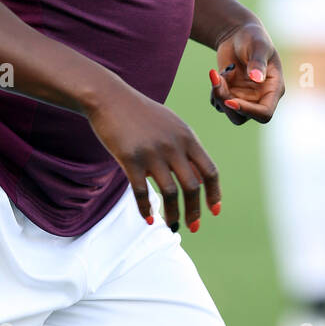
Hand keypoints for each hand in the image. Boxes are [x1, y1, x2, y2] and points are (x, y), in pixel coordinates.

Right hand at [85, 85, 220, 232]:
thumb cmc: (141, 113)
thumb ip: (186, 148)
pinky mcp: (130, 159)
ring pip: (169, 193)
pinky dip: (146, 209)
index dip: (214, 194)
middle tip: (193, 227)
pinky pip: (142, 191)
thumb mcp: (171, 124)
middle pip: (192, 186)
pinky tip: (149, 219)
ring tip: (172, 225)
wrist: (110, 98)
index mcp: (187, 137)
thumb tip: (199, 177)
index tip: (214, 211)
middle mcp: (173, 145)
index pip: (210, 171)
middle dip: (194, 211)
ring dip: (173, 214)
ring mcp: (152, 152)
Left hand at [208, 21, 284, 125]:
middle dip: (226, 102)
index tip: (230, 100)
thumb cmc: (253, 38)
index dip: (248, 111)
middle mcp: (260, 97)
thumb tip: (257, 78)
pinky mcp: (232, 94)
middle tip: (218, 81)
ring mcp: (245, 98)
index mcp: (273, 89)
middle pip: (242, 116)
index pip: (264, 113)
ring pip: (229, 112)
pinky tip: (216, 74)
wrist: (238, 35)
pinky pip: (219, 104)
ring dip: (218, 96)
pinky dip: (214, 92)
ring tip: (216, 74)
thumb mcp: (258, 47)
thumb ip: (258, 62)